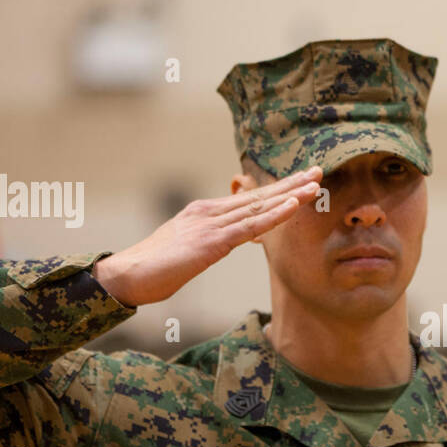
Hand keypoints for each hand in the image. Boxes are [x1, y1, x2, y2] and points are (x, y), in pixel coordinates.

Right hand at [92, 166, 322, 306]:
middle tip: (319, 171)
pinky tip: (294, 205)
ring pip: (259, 207)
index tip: (302, 182)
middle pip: (258, 196)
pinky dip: (275, 214)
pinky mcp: (211, 242)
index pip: (249, 200)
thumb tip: (227, 241)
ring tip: (315, 185)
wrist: (127, 275)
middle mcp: (210, 212)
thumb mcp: (188, 248)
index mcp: (204, 213)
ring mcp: (211, 225)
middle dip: (290, 184)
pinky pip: (250, 226)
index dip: (277, 190)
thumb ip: (210, 240)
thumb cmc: (154, 267)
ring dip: (290, 195)